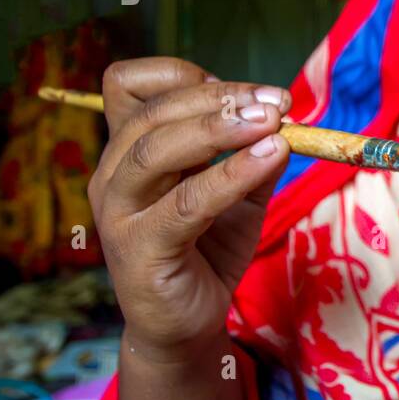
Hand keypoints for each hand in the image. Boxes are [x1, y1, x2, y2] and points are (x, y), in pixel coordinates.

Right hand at [88, 58, 291, 358]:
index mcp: (129, 150)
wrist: (189, 324)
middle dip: (218, 98)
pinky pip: (186, 202)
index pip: (127, 84)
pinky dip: (230, 175)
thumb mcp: (240, 193)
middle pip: (152, 112)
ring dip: (219, 128)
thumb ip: (255, 155)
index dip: (184, 75)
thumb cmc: (209, 250)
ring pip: (157, 150)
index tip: (244, 91)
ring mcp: (119, 212)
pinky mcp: (140, 249)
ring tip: (272, 123)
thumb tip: (285, 121)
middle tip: (275, 102)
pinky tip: (268, 158)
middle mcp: (112, 173)